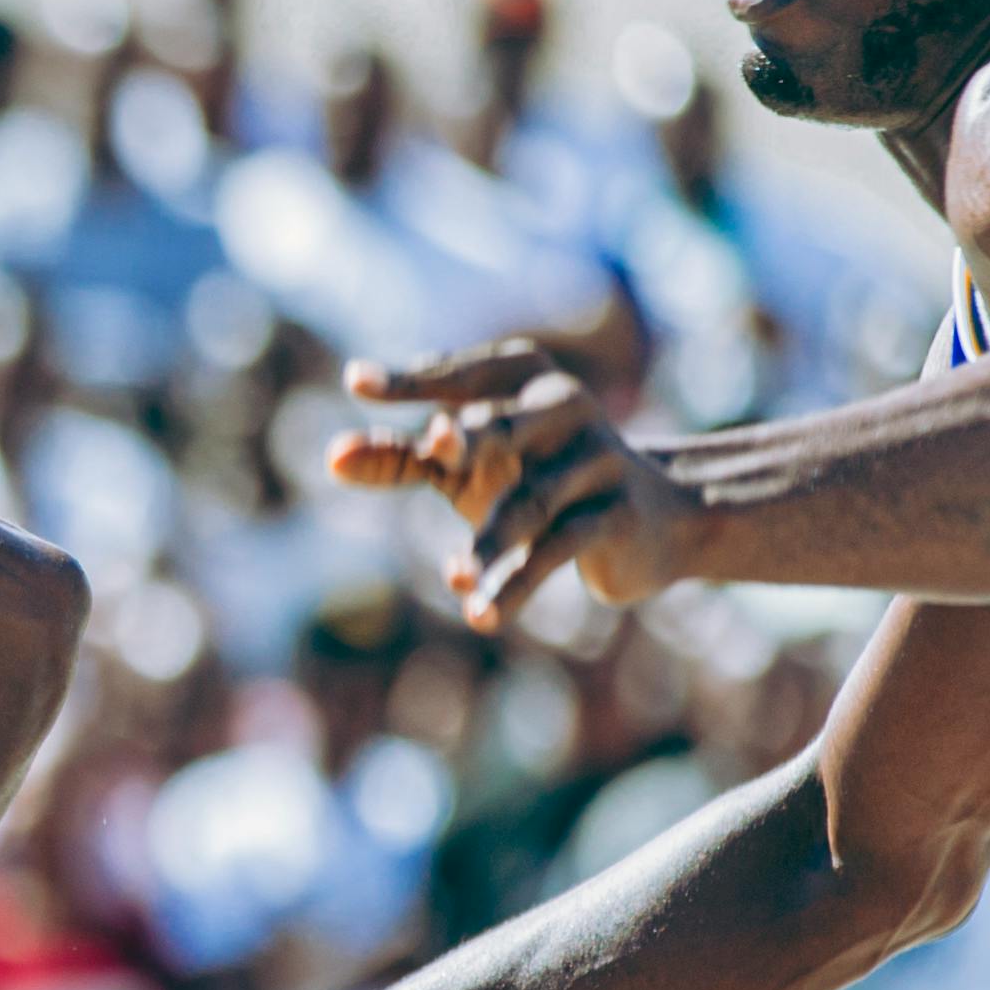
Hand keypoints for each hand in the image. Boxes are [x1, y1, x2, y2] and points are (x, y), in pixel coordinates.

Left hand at [329, 345, 699, 629]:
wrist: (655, 518)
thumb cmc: (539, 478)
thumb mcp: (473, 465)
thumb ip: (406, 458)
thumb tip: (334, 458)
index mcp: (524, 380)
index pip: (463, 375)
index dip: (412, 379)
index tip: (355, 382)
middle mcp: (562, 408)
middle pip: (502, 426)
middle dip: (470, 439)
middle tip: (436, 447)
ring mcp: (594, 461)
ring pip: (530, 504)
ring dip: (492, 544)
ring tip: (458, 579)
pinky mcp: (614, 516)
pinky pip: (557, 550)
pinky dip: (516, 584)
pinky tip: (479, 614)